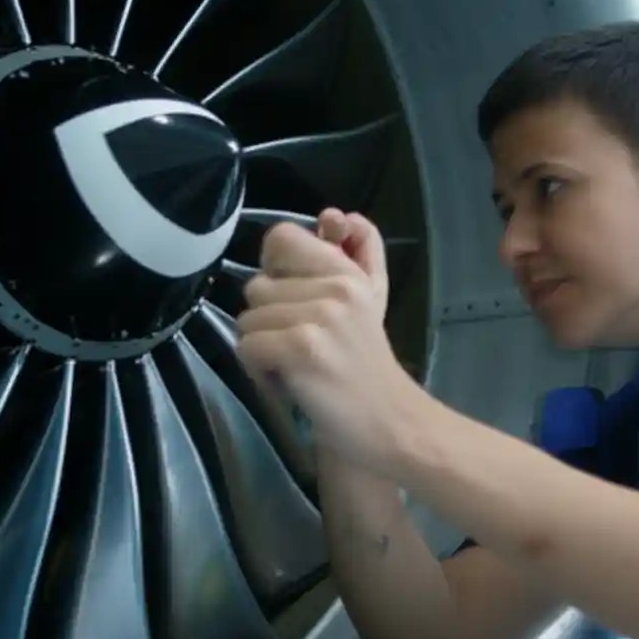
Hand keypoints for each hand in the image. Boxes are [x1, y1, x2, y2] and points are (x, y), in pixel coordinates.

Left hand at [236, 208, 427, 478]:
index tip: (295, 300)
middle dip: (269, 320)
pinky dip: (259, 371)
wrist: (391, 423)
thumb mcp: (370, 298)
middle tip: (303, 346)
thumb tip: (336, 215)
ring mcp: (318, 317)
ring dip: (264, 348)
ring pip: (248, 319)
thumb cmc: (369, 367)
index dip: (275, 270)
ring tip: (298, 366)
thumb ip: (360, 251)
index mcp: (348, 272)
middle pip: (257, 286)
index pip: (281, 238)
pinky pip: (247, 347)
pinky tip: (289, 382)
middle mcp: (337, 287)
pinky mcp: (300, 348)